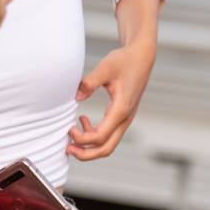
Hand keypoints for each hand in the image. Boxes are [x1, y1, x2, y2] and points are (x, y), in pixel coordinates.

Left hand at [68, 41, 154, 160]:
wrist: (141, 57)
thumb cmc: (124, 61)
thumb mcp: (105, 68)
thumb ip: (90, 82)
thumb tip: (76, 96)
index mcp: (121, 110)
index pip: (100, 137)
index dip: (82, 139)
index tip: (69, 128)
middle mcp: (125, 118)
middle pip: (106, 149)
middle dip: (86, 153)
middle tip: (67, 148)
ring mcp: (125, 119)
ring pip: (108, 144)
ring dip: (89, 146)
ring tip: (72, 135)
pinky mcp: (122, 115)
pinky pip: (109, 134)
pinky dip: (94, 135)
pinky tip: (83, 120)